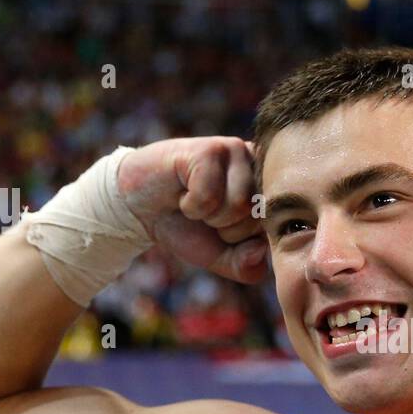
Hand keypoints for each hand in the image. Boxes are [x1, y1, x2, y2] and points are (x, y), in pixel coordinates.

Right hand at [117, 137, 266, 282]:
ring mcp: (235, 152)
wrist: (141, 208)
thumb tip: (260, 250)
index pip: (272, 229)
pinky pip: (209, 195)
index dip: (240, 240)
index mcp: (269, 187)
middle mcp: (258, 165)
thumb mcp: (222, 257)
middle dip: (225, 229)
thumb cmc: (187, 227)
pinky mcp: (210, 148)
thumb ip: (247, 265)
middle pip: (255, 217)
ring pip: (237, 205)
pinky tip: (182, 192)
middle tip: (205, 213)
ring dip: (207, 216)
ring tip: (195, 201)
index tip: (222, 228)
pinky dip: (191, 205)